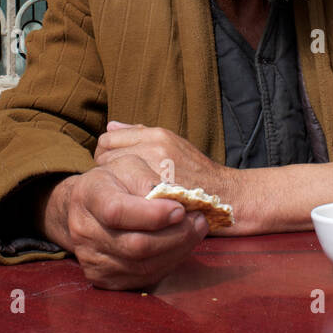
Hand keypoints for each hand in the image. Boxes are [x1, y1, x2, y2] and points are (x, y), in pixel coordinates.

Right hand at [41, 153, 208, 290]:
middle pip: (136, 245)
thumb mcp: (130, 166)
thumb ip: (150, 180)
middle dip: (176, 235)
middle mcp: (83, 230)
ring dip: (177, 250)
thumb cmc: (113, 182)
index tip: (180, 209)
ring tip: (195, 232)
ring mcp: (91, 259)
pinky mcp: (102, 278)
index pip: (117, 212)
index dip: (153, 215)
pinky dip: (167, 264)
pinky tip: (178, 247)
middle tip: (199, 221)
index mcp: (88, 195)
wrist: (81, 208)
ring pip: (143, 266)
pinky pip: (142, 278)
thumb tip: (177, 201)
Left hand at [95, 121, 235, 196]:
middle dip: (106, 172)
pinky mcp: (155, 197)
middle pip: (104, 159)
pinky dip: (122, 203)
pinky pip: (123, 198)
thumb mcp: (173, 144)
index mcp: (157, 135)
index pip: (107, 139)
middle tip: (117, 185)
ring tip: (123, 196)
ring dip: (113, 188)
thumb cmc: (199, 173)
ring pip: (111, 179)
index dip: (105, 154)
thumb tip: (111, 125)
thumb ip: (140, 134)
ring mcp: (154, 173)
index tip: (112, 168)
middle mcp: (154, 149)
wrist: (228, 197)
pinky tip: (130, 207)